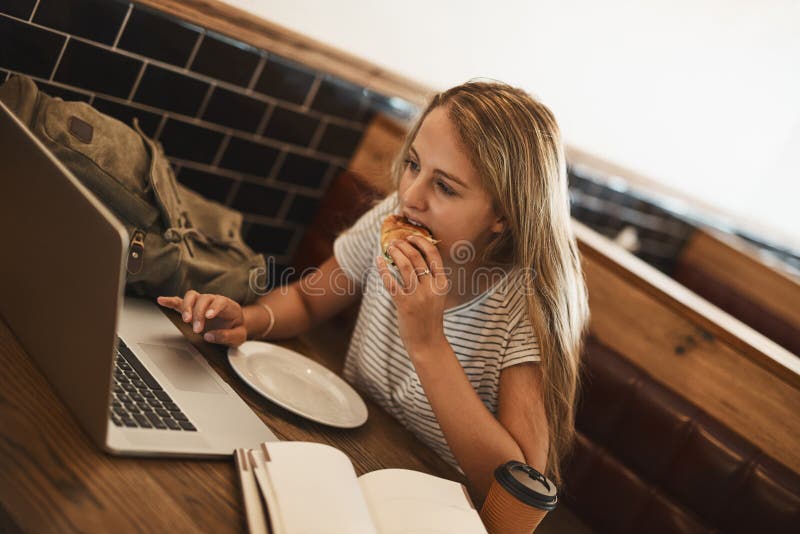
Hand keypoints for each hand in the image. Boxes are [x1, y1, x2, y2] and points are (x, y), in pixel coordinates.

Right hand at [156, 290, 246, 346]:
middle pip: (204, 299)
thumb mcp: (238, 336)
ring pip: (192, 297)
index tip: (208, 316)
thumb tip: (209, 336)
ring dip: (187, 307)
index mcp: (228, 306)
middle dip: (199, 313)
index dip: (214, 307)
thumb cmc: (236, 329)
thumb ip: (226, 336)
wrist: (235, 325)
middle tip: (197, 329)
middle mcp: (214, 300)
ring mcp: (202, 303)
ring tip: (186, 320)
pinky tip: (162, 300)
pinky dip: (171, 301)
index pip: (220, 302)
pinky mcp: (192, 307)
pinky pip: (180, 301)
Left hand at [376, 235, 450, 354]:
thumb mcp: (437, 295)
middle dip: (404, 245)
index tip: (411, 236)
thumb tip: (414, 256)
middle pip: (416, 257)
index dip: (421, 241)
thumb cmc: (430, 317)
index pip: (433, 254)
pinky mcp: (404, 304)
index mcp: (442, 283)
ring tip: (389, 248)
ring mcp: (418, 296)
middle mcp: (431, 287)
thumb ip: (431, 278)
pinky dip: (383, 268)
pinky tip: (378, 261)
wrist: (427, 342)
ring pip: (404, 265)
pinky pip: (391, 281)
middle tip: (395, 242)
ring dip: (394, 252)